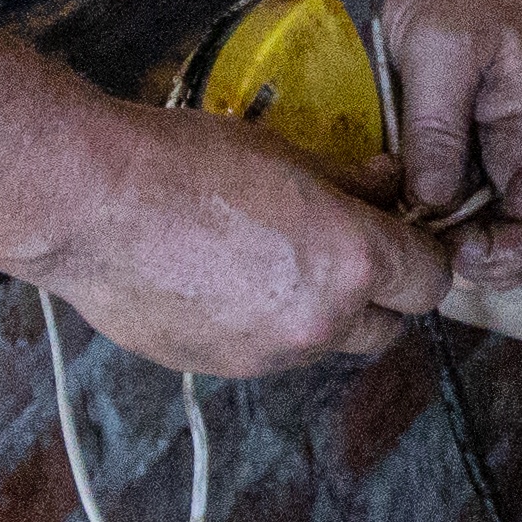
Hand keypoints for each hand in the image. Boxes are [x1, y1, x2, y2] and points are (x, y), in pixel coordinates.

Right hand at [8, 96, 447, 377]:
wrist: (90, 207)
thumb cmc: (185, 163)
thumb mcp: (284, 153)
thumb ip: (349, 181)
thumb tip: (387, 185)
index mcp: (352, 263)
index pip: (431, 280)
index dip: (422, 255)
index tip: (401, 233)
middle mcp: (320, 322)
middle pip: (388, 328)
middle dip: (378, 294)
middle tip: (345, 251)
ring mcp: (268, 355)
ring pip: (325, 343)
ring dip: (319, 312)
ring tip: (272, 260)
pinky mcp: (219, 368)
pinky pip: (267, 352)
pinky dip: (264, 325)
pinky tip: (223, 281)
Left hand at [374, 0, 521, 277]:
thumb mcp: (441, 49)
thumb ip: (438, 126)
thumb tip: (432, 199)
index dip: (503, 257)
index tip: (449, 245)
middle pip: (511, 247)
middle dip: (461, 252)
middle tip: (409, 232)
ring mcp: (497, 160)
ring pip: (475, 232)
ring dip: (435, 234)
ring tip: (394, 209)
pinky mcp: (465, 155)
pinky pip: (448, 203)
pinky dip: (419, 208)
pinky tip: (389, 190)